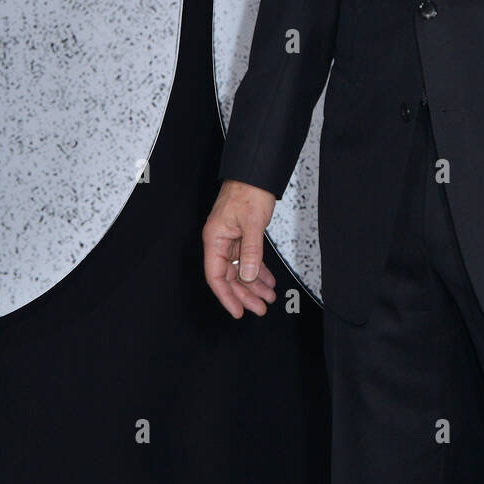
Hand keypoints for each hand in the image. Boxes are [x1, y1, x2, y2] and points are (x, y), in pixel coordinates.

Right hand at [202, 178, 277, 318]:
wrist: (256, 172)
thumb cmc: (249, 190)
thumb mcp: (252, 224)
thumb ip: (251, 252)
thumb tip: (248, 276)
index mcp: (215, 239)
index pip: (216, 276)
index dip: (226, 296)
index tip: (237, 311)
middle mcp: (220, 241)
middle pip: (230, 276)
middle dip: (245, 294)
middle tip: (260, 308)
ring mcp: (231, 238)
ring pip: (240, 269)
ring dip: (254, 284)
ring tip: (268, 297)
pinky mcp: (242, 235)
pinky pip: (248, 258)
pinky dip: (258, 270)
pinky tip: (268, 280)